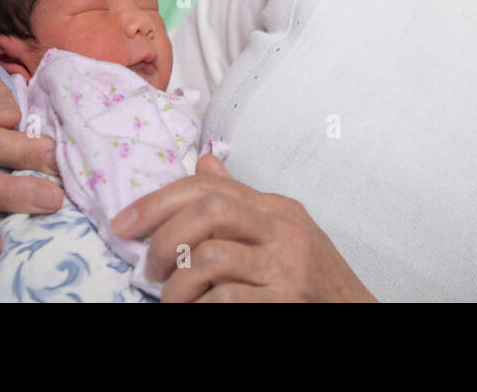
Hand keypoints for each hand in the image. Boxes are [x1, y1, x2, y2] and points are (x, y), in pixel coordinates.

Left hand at [110, 154, 376, 301]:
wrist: (353, 313)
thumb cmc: (313, 280)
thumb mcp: (282, 232)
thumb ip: (241, 201)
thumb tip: (204, 162)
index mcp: (277, 208)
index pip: (209, 185)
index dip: (157, 201)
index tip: (123, 224)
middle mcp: (283, 230)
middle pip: (209, 210)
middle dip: (165, 237)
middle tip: (150, 268)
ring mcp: (286, 266)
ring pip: (210, 257)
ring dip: (176, 285)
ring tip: (172, 301)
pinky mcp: (285, 301)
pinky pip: (225, 298)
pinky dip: (201, 307)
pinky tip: (200, 312)